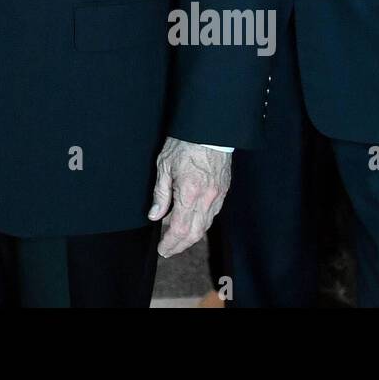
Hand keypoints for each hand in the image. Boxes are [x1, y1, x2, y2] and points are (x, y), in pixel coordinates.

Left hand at [149, 137, 231, 257]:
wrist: (210, 129)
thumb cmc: (185, 143)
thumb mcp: (164, 165)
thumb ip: (161, 194)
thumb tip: (155, 215)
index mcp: (190, 193)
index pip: (180, 229)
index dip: (171, 243)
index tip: (162, 249)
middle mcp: (207, 198)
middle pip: (195, 233)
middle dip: (180, 245)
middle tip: (168, 250)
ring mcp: (218, 196)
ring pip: (205, 225)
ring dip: (191, 237)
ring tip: (177, 240)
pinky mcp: (224, 191)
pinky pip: (213, 214)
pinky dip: (201, 223)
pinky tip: (192, 223)